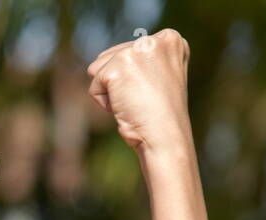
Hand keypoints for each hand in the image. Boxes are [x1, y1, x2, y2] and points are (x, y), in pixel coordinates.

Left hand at [87, 29, 191, 155]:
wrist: (165, 136)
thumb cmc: (161, 115)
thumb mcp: (158, 77)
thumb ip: (142, 62)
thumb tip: (108, 60)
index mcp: (171, 39)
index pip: (127, 51)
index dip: (132, 78)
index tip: (152, 92)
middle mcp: (156, 38)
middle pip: (110, 57)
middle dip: (119, 83)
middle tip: (142, 99)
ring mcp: (137, 49)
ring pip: (98, 69)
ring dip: (110, 91)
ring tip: (135, 102)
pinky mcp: (119, 65)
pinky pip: (94, 86)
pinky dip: (104, 102)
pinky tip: (127, 107)